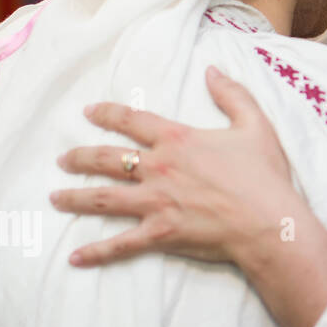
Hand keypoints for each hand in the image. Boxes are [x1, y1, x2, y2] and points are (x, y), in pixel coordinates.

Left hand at [53, 66, 300, 266]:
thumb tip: (212, 70)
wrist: (269, 221)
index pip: (132, 121)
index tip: (89, 112)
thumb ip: (232, 94)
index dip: (108, 114)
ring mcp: (155, 203)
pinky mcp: (160, 233)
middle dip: (80, 158)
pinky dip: (97, 252)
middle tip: (63, 159)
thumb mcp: (256, 124)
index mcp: (178, 140)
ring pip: (103, 198)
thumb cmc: (264, 175)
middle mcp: (158, 168)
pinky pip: (121, 244)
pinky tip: (76, 257)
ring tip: (56, 197)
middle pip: (107, 159)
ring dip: (76, 197)